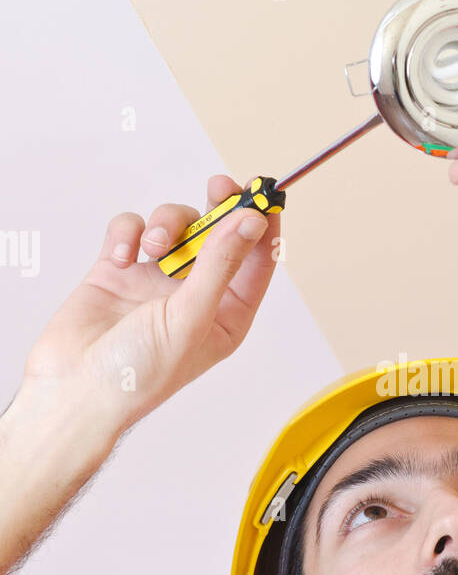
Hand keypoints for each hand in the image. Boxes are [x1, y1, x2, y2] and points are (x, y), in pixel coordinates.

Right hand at [20, 175, 281, 437]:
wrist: (74, 389)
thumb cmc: (138, 374)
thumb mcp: (191, 318)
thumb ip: (221, 265)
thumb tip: (251, 222)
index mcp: (225, 315)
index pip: (256, 263)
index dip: (262, 226)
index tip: (265, 194)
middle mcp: (195, 295)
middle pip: (218, 235)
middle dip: (219, 208)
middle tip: (220, 186)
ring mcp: (156, 280)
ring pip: (175, 226)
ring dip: (167, 225)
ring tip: (154, 248)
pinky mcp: (119, 269)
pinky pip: (132, 230)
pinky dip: (127, 234)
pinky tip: (120, 257)